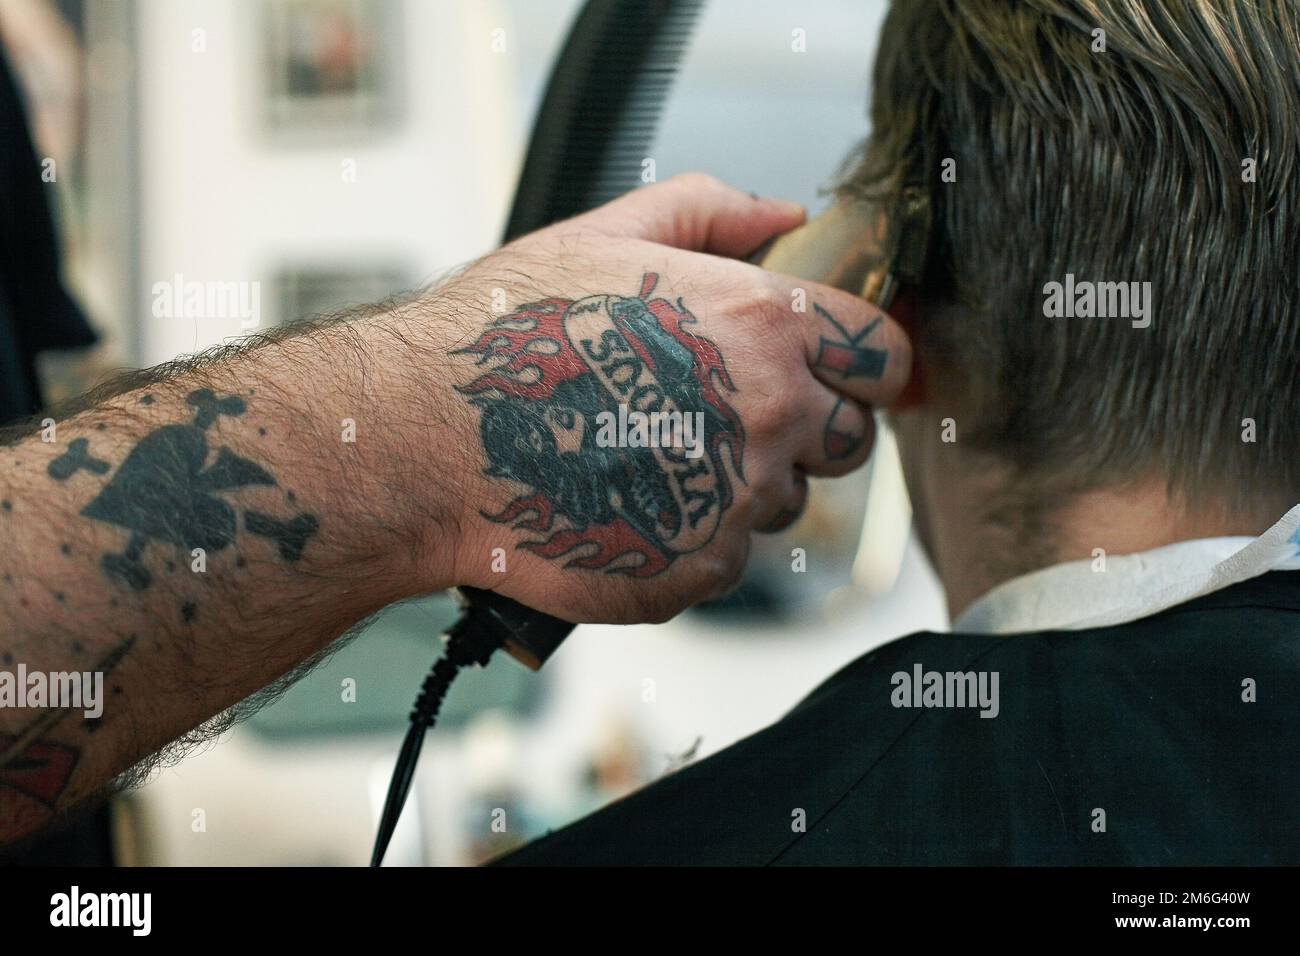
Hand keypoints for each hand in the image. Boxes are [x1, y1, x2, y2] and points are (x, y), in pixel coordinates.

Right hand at [425, 174, 911, 623]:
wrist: (424, 444)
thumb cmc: (505, 336)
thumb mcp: (602, 236)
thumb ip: (707, 211)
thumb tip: (784, 214)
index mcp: (761, 325)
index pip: (884, 356)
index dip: (862, 364)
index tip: (830, 370)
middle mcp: (767, 415)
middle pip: (850, 438)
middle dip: (807, 426)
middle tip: (724, 412)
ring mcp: (736, 502)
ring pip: (786, 501)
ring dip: (742, 482)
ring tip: (650, 454)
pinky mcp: (699, 568)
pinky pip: (729, 555)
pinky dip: (690, 534)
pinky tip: (624, 499)